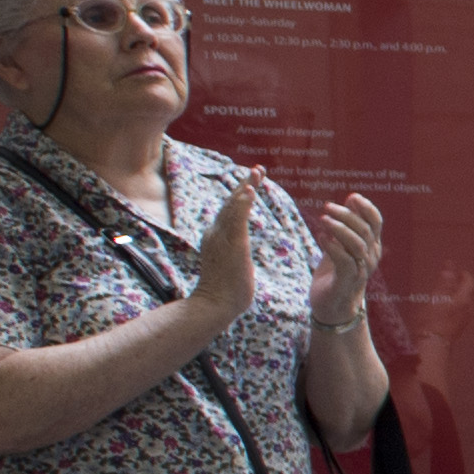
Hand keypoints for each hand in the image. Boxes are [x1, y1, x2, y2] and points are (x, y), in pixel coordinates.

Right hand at [195, 177, 261, 329]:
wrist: (214, 305)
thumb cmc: (224, 290)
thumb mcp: (229, 263)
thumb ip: (232, 250)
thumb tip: (238, 247)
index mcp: (216, 237)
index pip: (230, 211)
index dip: (241, 194)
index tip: (253, 180)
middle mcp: (216, 233)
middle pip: (231, 203)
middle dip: (245, 184)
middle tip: (259, 168)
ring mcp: (221, 237)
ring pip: (233, 207)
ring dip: (246, 187)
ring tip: (257, 173)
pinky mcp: (231, 245)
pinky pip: (237, 219)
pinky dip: (243, 203)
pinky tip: (251, 191)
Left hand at [306, 191, 383, 332]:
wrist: (333, 306)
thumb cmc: (336, 272)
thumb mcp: (342, 245)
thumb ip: (348, 225)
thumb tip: (351, 199)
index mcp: (371, 245)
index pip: (376, 222)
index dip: (367, 208)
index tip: (351, 197)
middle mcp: (371, 256)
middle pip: (365, 230)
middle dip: (346, 215)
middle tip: (326, 206)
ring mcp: (361, 269)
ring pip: (357, 244)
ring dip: (340, 229)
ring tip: (322, 219)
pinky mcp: (348, 281)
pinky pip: (345, 261)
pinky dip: (333, 247)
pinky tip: (321, 236)